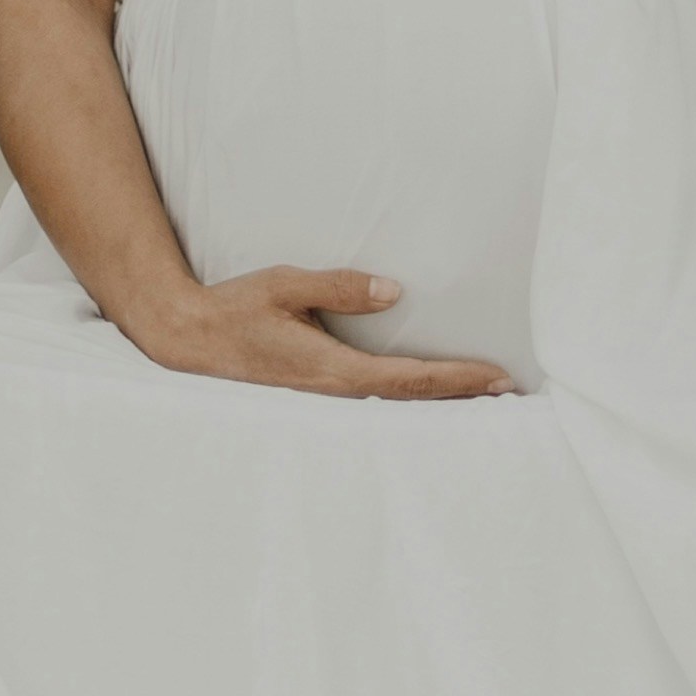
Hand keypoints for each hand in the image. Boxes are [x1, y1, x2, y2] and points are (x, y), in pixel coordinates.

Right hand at [132, 265, 515, 401]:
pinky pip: (371, 406)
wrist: (184, 342)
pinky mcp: (314, 402)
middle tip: (510, 396)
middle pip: (410, 404)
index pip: (408, 379)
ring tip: (482, 400)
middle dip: (460, 400)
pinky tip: (424, 399)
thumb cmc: (234, 309)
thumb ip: (339, 288)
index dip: (455, 380)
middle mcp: (332, 396)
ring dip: (438, 405)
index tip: (496, 379)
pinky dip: (406, 403)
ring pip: (393, 410)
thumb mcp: (285, 285)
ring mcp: (322, 405)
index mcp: (330, 369)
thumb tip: (394, 291)